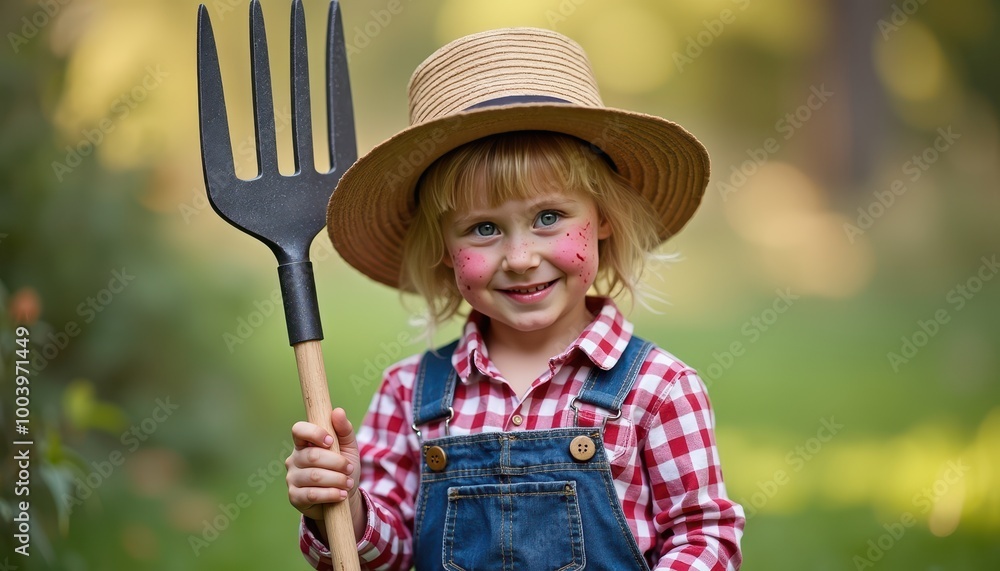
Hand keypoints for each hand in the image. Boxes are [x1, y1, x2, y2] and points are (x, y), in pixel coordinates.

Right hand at [285, 408, 363, 539]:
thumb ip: (344, 429)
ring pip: (314, 476)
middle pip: (312, 456)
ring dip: (336, 479)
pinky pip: (312, 494)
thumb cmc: (343, 468)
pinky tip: (341, 494)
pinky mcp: (294, 497)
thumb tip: (338, 411)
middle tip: (349, 468)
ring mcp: (292, 478)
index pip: (298, 430)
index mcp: (304, 443)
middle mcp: (294, 459)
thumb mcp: (348, 447)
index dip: (314, 433)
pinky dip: (330, 494)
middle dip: (336, 462)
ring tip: (348, 483)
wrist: (343, 497)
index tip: (330, 441)